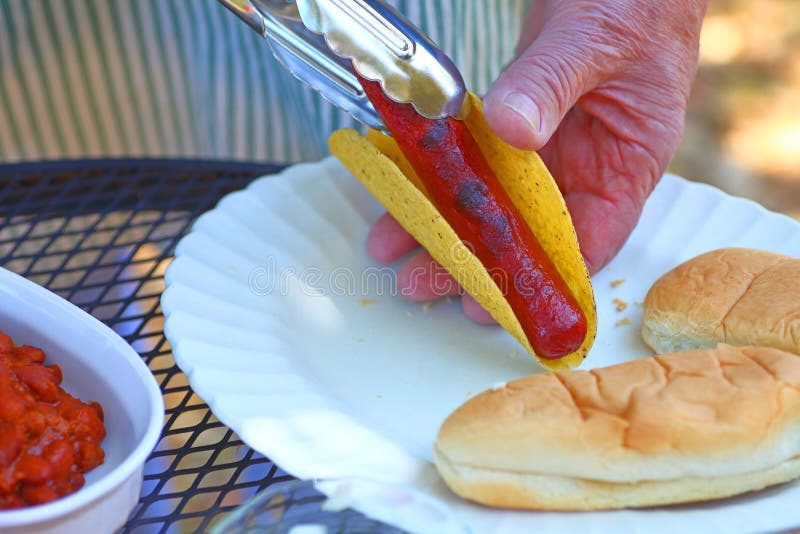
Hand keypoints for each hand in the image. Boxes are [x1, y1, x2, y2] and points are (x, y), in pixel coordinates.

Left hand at [367, 0, 707, 322]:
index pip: (586, 241)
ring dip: (444, 225)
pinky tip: (401, 190)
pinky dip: (438, 176)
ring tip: (393, 248)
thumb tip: (513, 130)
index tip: (490, 300)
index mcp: (627, 163)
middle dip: (472, 262)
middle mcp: (586, 166)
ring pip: (492, 202)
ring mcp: (547, 146)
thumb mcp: (596, 39)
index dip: (536, 277)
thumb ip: (553, 83)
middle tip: (421, 283)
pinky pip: (472, 159)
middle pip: (526, 233)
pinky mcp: (513, 124)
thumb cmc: (633, 1)